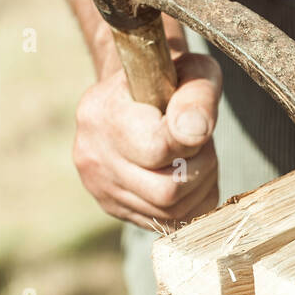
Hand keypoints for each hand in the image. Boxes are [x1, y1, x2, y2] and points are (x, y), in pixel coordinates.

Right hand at [73, 47, 221, 227]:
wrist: (134, 95)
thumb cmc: (169, 81)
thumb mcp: (192, 71)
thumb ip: (197, 96)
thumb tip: (194, 131)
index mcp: (103, 112)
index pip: (156, 149)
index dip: (194, 143)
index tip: (202, 129)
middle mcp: (92, 154)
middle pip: (166, 191)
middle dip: (200, 169)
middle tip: (202, 145)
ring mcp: (99, 186)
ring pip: (169, 212)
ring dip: (198, 187)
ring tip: (193, 157)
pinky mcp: (113, 207)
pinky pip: (166, 223)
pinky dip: (189, 204)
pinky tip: (187, 177)